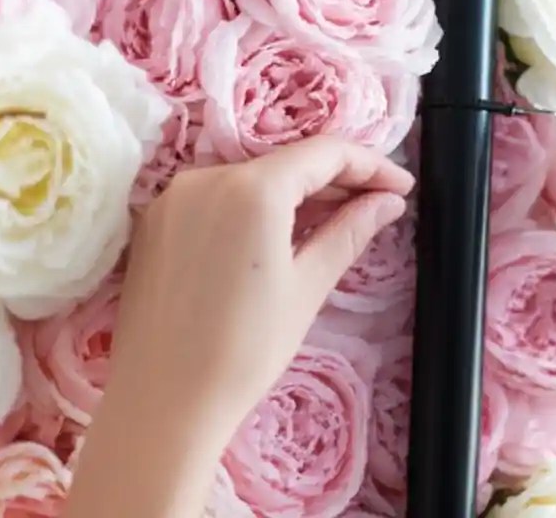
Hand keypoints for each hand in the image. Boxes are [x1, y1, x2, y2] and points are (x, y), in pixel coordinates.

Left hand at [108, 136, 413, 430]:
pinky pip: (217, 197)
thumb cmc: (244, 350)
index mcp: (252, 189)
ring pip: (250, 177)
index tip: (401, 187)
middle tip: (377, 207)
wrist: (162, 402)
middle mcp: (207, 177)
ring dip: (295, 193)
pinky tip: (278, 236)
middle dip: (334, 180)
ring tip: (333, 223)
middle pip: (285, 162)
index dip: (371, 165)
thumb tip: (388, 202)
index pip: (324, 153)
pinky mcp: (154, 222)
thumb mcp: (307, 287)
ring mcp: (174, 198)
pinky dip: (253, 207)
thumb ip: (348, 232)